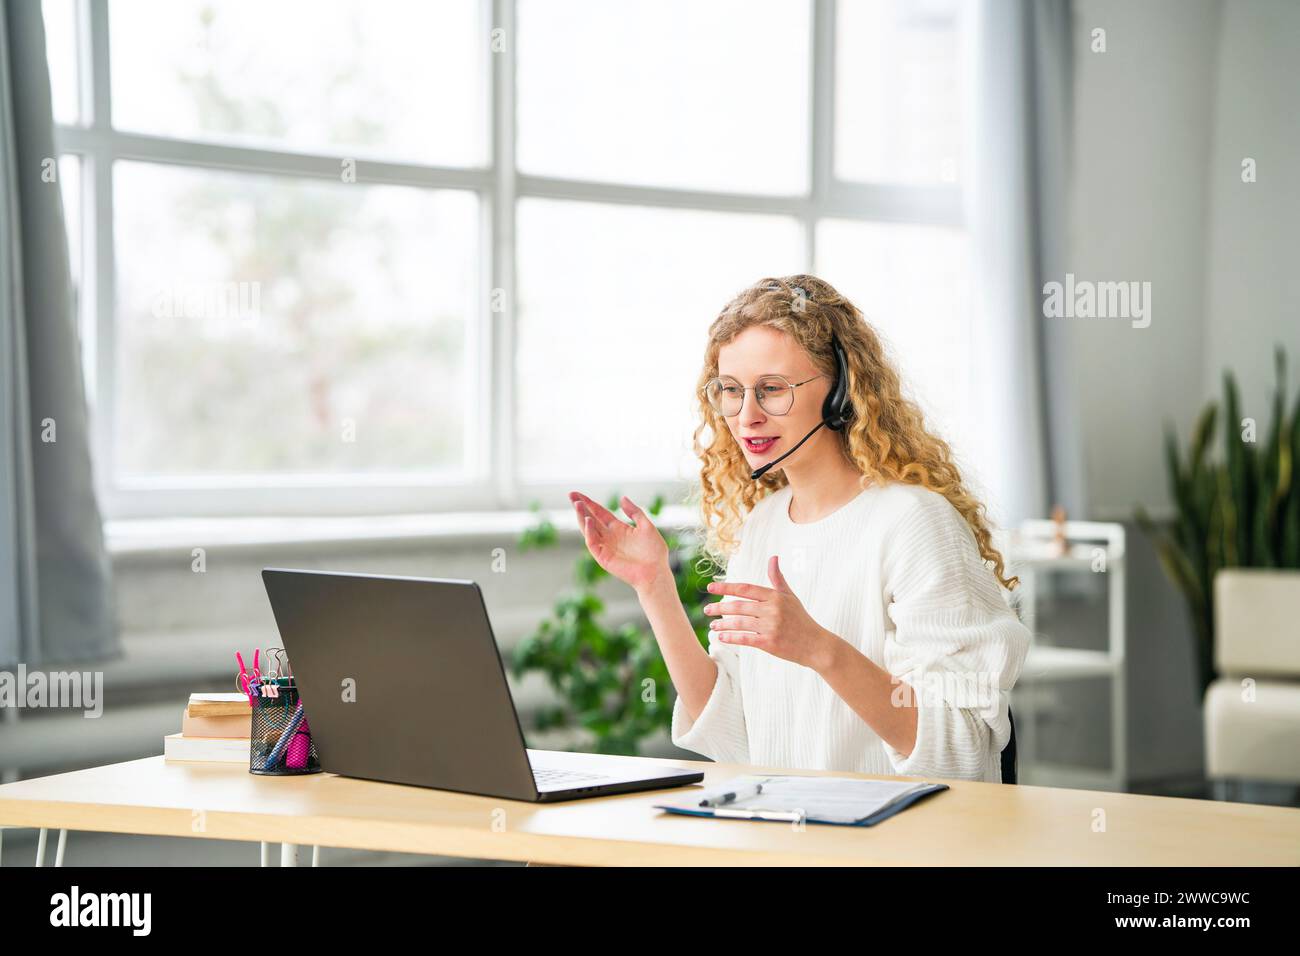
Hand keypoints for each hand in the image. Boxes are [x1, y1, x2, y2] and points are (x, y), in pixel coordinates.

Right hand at [569, 491, 669, 592]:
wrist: (655, 573)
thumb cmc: (654, 552)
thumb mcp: (647, 526)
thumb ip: (635, 512)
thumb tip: (622, 498)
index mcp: (619, 529)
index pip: (600, 513)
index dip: (590, 503)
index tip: (578, 494)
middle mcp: (609, 537)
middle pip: (591, 519)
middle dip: (581, 507)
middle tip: (571, 495)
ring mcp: (605, 547)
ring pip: (588, 529)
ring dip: (582, 517)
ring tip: (577, 504)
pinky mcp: (603, 558)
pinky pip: (592, 543)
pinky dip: (589, 532)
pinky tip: (589, 520)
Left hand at [703, 555, 841, 672]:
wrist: (816, 645)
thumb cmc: (801, 619)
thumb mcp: (790, 596)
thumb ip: (778, 578)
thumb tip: (773, 557)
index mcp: (775, 596)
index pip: (745, 589)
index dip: (726, 587)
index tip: (710, 588)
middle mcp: (772, 610)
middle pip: (738, 606)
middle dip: (719, 607)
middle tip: (707, 609)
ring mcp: (771, 627)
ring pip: (739, 623)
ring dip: (723, 624)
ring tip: (712, 626)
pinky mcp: (770, 643)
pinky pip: (745, 639)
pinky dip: (731, 638)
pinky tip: (721, 637)